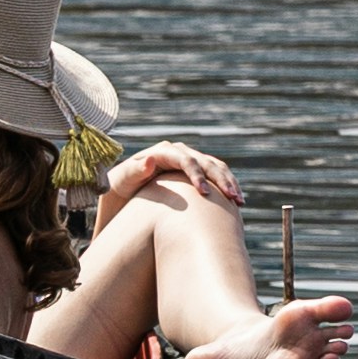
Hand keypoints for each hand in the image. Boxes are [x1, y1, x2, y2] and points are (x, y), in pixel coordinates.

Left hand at [101, 140, 240, 216]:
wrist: (122, 199)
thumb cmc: (118, 191)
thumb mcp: (120, 182)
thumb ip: (134, 171)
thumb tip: (151, 159)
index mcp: (162, 152)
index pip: (186, 160)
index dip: (197, 175)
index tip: (204, 194)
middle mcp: (178, 153)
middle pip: (206, 162)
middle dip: (220, 180)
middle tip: (233, 199)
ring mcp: (188, 162)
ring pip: (215, 168)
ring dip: (229, 184)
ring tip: (239, 203)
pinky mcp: (195, 175)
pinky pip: (215, 178)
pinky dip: (226, 189)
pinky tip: (235, 205)